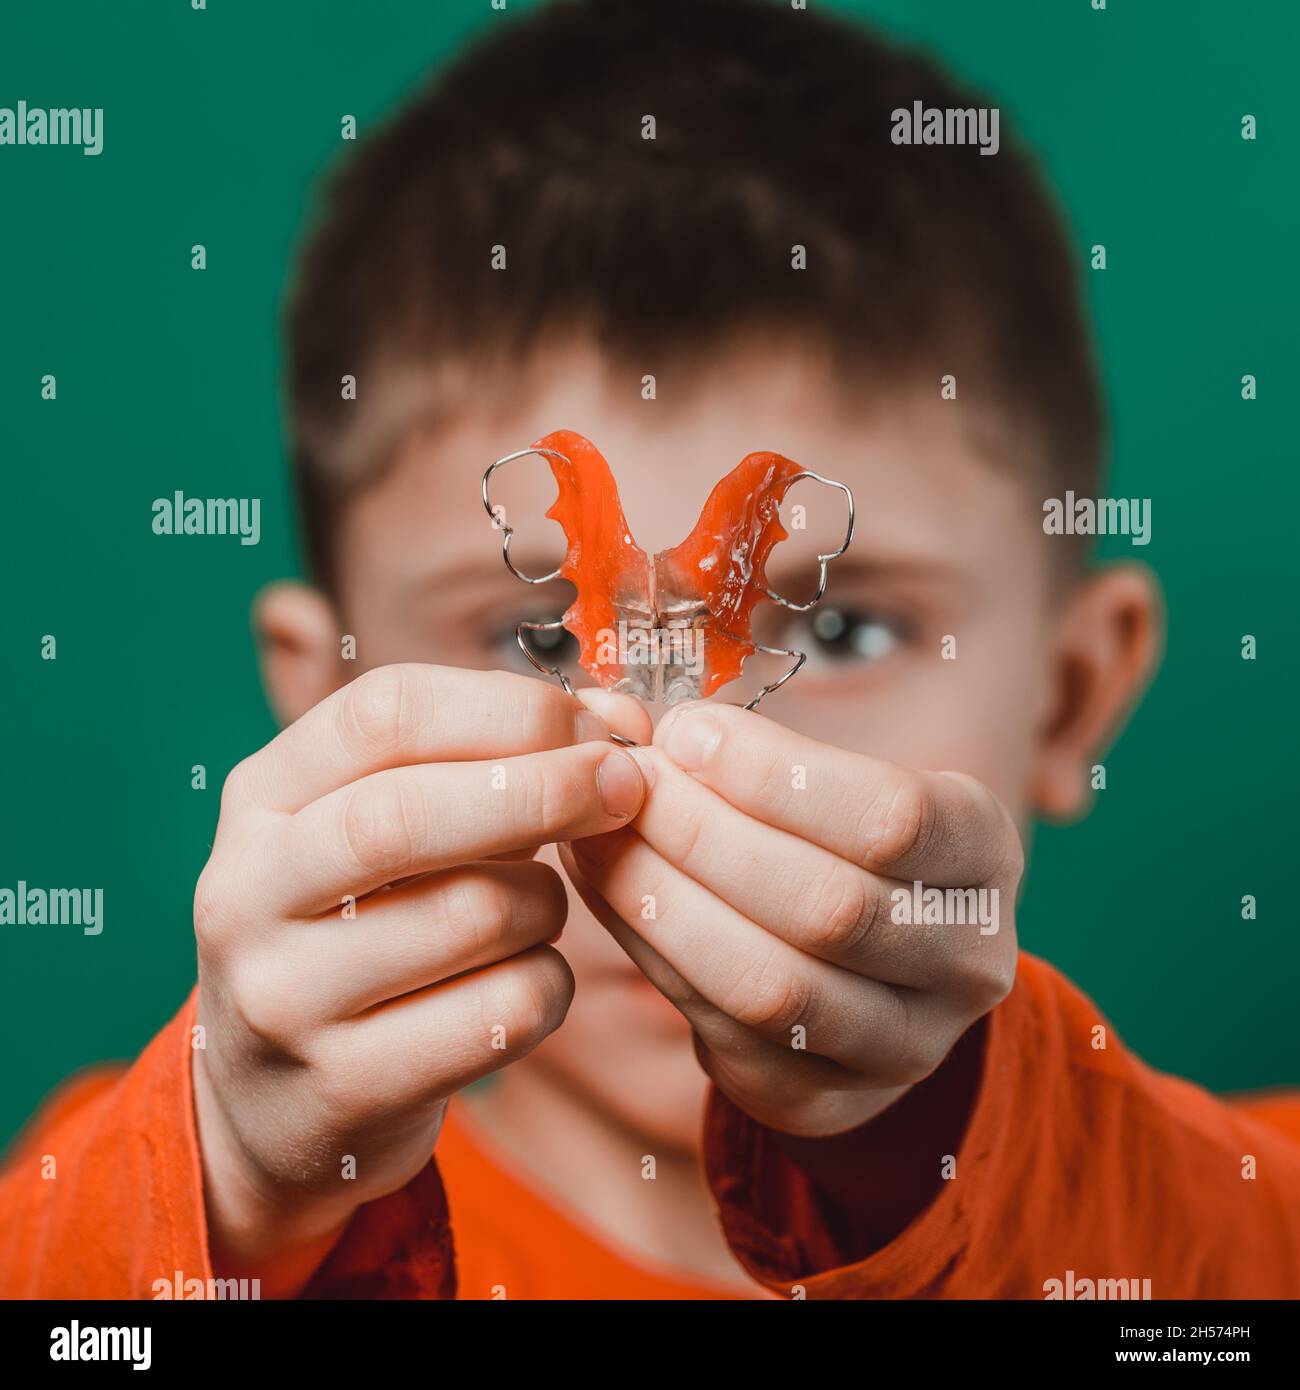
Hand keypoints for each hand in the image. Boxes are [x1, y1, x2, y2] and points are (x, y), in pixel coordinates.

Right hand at [191, 664, 645, 1289]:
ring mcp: (283, 998)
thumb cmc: (362, 928)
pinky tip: (529, 980)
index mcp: (261, 797)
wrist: (272, 1105)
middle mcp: (248, 891)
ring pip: (474, 915)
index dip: (510, 708)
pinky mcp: (341, 1088)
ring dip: (549, 901)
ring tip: (540, 909)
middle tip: (627, 785)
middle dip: (546, 788)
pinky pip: (502, 1012)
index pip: (385, 713)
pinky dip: (548, 985)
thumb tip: (616, 715)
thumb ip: (490, 760)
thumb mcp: (385, 825)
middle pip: (409, 814)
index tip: (595, 727)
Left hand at [562, 703, 1021, 1137]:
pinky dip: (654, 959)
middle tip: (622, 788)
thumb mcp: (846, 784)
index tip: (684, 732)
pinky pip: (725, 1036)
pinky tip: (610, 897)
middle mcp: (965, 961)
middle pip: (826, 907)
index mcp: (982, 853)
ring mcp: (903, 1046)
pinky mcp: (825, 1099)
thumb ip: (763, 758)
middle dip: (700, 836)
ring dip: (664, 905)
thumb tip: (636, 727)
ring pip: (772, 987)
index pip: (893, 818)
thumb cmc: (846, 843)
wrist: (884, 972)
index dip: (774, 775)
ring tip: (599, 842)